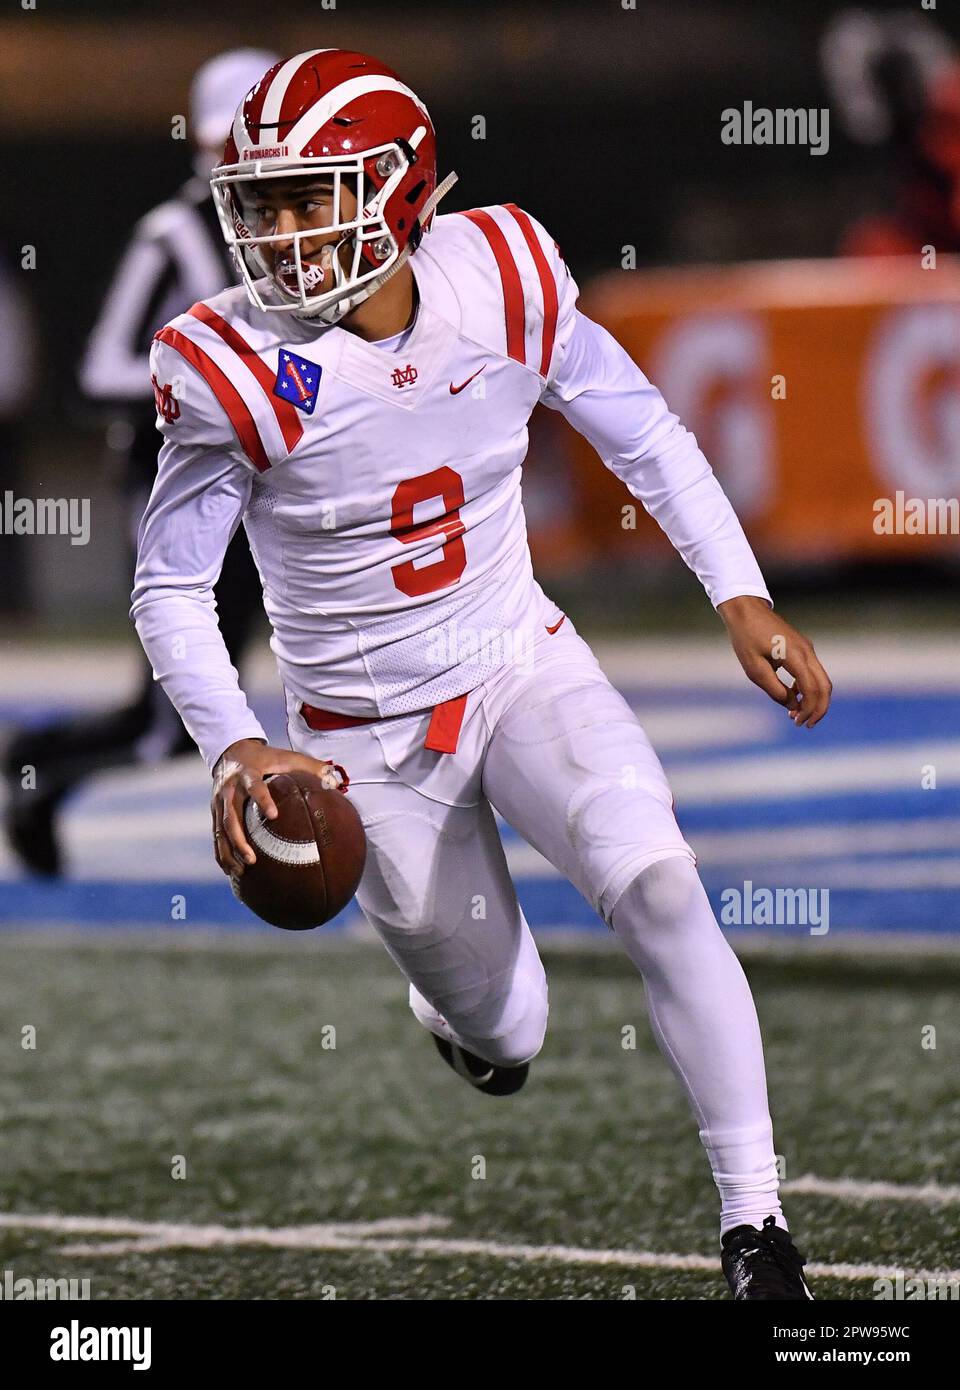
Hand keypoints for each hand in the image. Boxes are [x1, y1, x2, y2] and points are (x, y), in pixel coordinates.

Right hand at [211, 739, 339, 876]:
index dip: (263, 800)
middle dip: (240, 840)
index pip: (255, 786)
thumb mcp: (286, 757)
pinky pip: (216, 835)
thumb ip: (311, 767)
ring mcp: (219, 802)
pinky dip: (222, 853)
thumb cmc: (265, 758)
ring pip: (220, 831)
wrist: (230, 751)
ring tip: (241, 872)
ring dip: (229, 852)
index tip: (273, 816)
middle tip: (252, 859)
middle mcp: (230, 789)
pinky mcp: (214, 811)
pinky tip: (231, 870)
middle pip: (230, 817)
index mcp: (247, 774)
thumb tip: (336, 782)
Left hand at [717, 595, 832, 728]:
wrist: (746, 610)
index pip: (812, 689)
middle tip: (805, 725)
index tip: (797, 723)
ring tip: (796, 716)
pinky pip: (813, 672)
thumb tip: (792, 707)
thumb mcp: (754, 668)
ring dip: (813, 700)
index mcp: (795, 656)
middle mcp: (807, 652)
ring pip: (821, 680)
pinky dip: (808, 688)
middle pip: (825, 686)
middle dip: (818, 709)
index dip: (808, 710)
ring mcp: (807, 649)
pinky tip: (794, 697)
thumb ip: (775, 689)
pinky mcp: (803, 648)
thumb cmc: (746, 637)